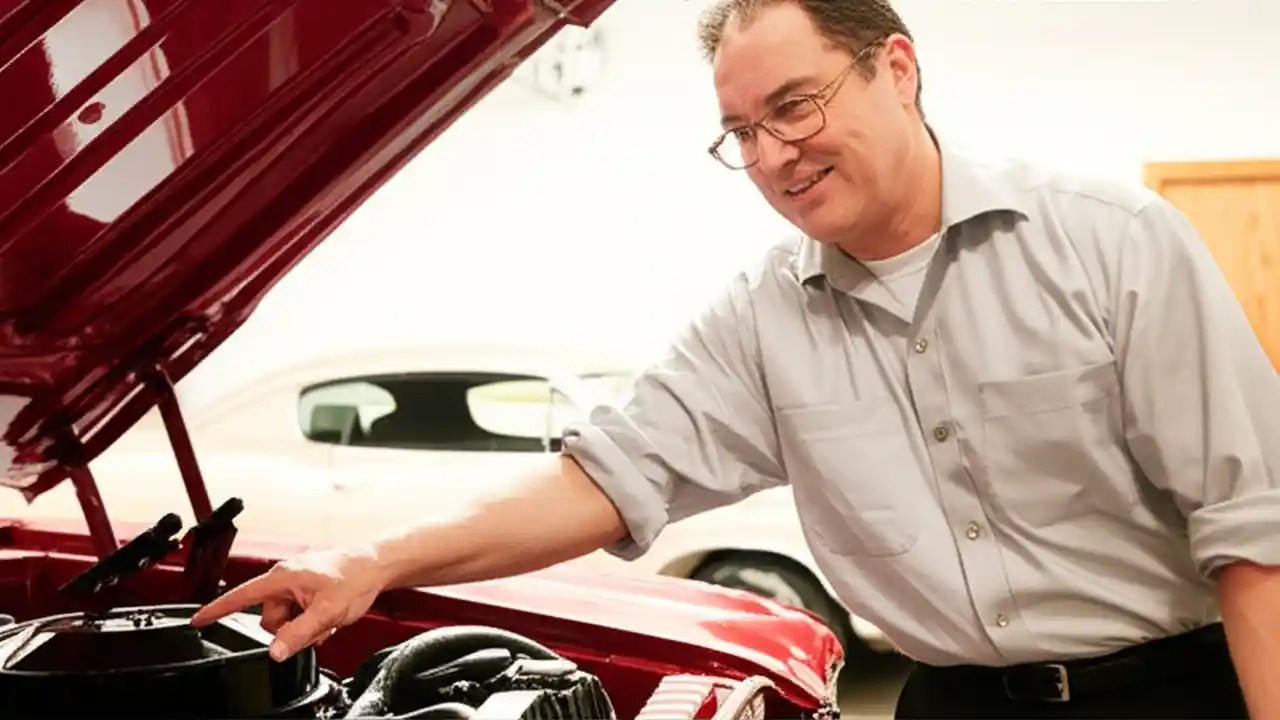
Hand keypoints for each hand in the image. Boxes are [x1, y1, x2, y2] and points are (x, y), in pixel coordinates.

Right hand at [189, 545, 388, 660]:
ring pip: (284, 621)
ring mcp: (295, 585)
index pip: (240, 596)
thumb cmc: (354, 577)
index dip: (217, 610)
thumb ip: (298, 633)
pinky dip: (311, 622)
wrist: (377, 566)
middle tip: (316, 621)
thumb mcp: (326, 611)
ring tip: (326, 616)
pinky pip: (297, 616)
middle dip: (288, 628)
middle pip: (267, 619)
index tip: (196, 621)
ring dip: (302, 626)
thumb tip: (274, 651)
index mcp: (281, 578)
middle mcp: (284, 579)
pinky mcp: (306, 591)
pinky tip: (329, 616)